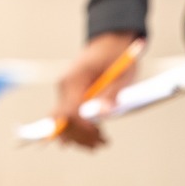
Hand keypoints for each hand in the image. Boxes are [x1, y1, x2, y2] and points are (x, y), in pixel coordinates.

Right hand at [52, 32, 142, 148]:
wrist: (110, 41)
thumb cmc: (117, 56)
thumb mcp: (121, 75)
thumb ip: (111, 94)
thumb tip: (103, 114)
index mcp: (74, 78)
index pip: (70, 111)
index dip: (82, 128)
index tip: (98, 137)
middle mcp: (64, 85)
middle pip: (63, 119)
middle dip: (81, 135)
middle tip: (102, 144)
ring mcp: (65, 89)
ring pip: (63, 120)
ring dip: (79, 135)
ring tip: (100, 143)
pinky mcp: (69, 93)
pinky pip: (68, 114)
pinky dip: (79, 127)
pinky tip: (93, 136)